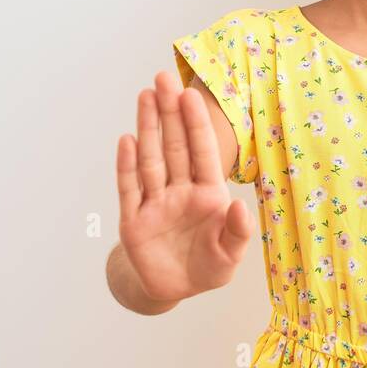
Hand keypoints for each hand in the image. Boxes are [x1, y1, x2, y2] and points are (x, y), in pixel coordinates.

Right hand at [115, 72, 254, 302]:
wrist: (171, 290)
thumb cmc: (207, 267)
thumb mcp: (230, 255)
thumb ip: (237, 232)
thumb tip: (239, 206)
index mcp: (208, 195)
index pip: (203, 152)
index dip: (197, 124)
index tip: (191, 94)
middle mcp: (180, 191)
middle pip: (175, 146)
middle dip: (170, 112)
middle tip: (163, 77)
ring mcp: (155, 203)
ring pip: (151, 159)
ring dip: (148, 128)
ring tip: (145, 96)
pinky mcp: (133, 219)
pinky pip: (130, 188)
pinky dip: (127, 165)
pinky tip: (127, 140)